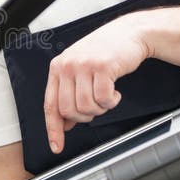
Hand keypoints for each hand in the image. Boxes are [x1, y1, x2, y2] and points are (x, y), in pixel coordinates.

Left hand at [45, 13, 150, 153]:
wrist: (129, 32)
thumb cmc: (105, 52)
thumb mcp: (80, 69)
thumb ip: (69, 93)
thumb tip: (65, 123)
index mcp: (58, 67)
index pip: (50, 105)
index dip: (53, 129)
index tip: (56, 146)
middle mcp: (67, 65)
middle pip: (68, 110)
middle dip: (84, 117)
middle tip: (96, 107)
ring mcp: (84, 65)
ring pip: (86, 107)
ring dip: (100, 108)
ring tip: (106, 96)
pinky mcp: (102, 66)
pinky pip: (103, 99)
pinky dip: (112, 101)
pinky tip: (115, 92)